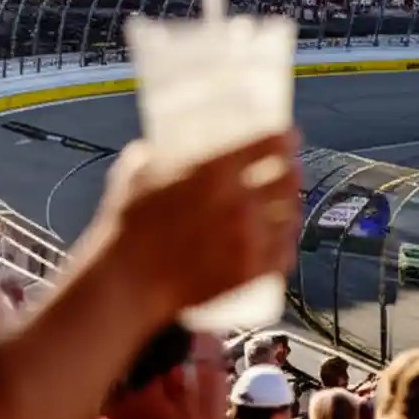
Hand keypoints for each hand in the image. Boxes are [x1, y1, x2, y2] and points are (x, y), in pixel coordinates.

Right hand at [84, 130, 301, 318]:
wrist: (127, 282)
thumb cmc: (126, 225)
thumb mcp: (139, 171)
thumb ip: (160, 153)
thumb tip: (167, 145)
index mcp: (214, 171)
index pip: (269, 145)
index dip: (284, 138)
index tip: (288, 136)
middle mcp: (239, 204)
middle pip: (287, 179)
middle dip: (291, 170)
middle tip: (287, 168)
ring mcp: (248, 241)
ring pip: (290, 216)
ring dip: (291, 205)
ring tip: (285, 203)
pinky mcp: (249, 272)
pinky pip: (283, 254)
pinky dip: (285, 243)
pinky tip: (282, 237)